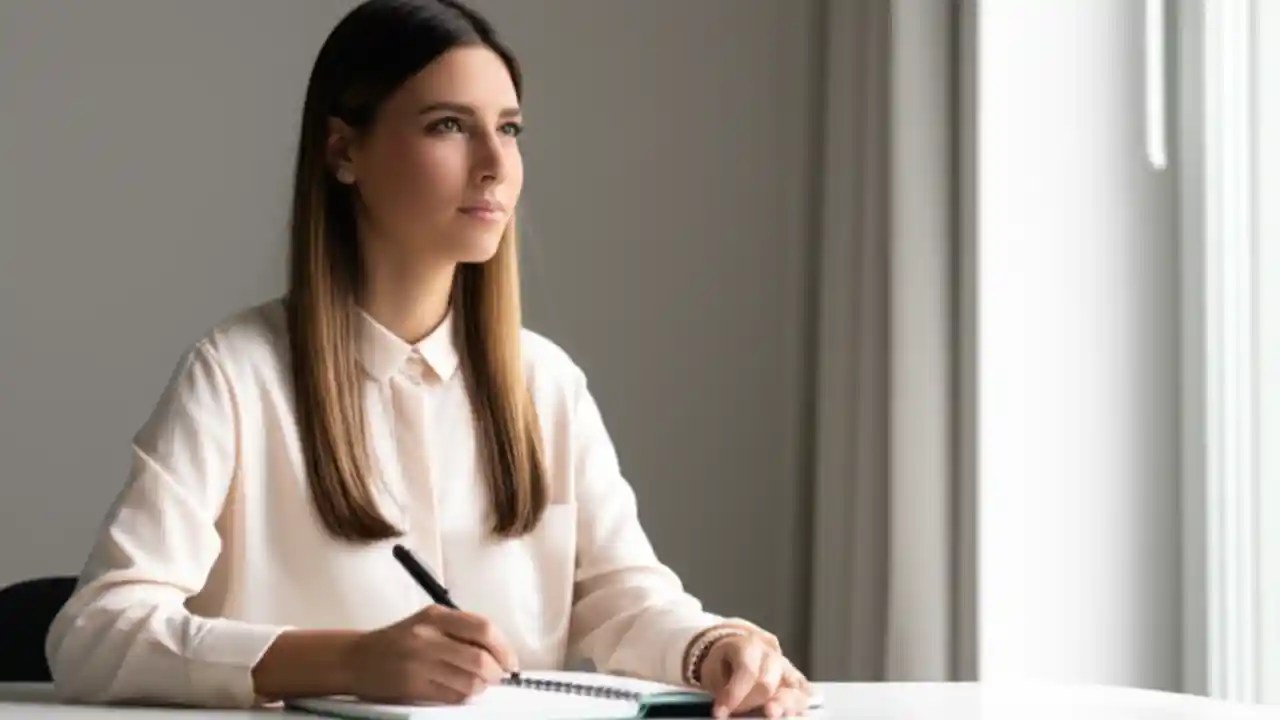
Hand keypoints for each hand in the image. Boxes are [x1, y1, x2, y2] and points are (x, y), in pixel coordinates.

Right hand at [342, 604, 518, 703]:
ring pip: (469, 681)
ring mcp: (419, 663)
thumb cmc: (399, 640)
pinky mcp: (413, 687)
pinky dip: (463, 696)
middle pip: (480, 658)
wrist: (356, 659)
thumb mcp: (427, 622)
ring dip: (481, 687)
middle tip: (498, 676)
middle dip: (497, 672)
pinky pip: (452, 696)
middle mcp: (428, 637)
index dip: (504, 648)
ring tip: (477, 684)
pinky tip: (459, 690)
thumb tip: (499, 651)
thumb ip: (460, 630)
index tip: (511, 661)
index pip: (483, 629)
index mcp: (436, 616)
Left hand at [697, 634, 810, 717]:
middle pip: (768, 683)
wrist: (739, 651)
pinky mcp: (797, 685)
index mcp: (750, 645)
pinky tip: (788, 714)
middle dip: (750, 703)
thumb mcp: (713, 669)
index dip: (734, 694)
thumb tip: (725, 712)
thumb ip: (722, 688)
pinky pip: (802, 698)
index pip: (748, 670)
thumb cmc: (725, 662)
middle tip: (734, 712)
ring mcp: (788, 670)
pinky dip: (795, 707)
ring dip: (781, 707)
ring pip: (792, 691)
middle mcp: (773, 656)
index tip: (720, 712)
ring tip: (769, 714)